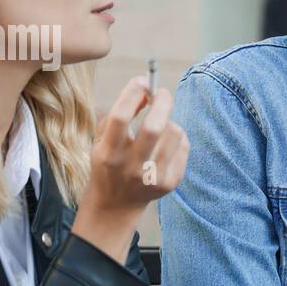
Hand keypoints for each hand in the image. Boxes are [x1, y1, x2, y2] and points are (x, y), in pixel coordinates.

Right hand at [70, 77, 189, 262]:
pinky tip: (166, 142)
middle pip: (154, 128)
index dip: (132, 93)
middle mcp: (131, 168)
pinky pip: (183, 146)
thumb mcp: (103, 139)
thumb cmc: (109, 163)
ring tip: (160, 125)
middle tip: (162, 93)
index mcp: (108, 154)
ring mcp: (153, 178)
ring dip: (169, 121)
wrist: (116, 204)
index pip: (120, 117)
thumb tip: (145, 89)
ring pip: (174, 134)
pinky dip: (177, 137)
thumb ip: (119, 112)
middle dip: (161, 103)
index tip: (142, 81)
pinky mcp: (170, 183)